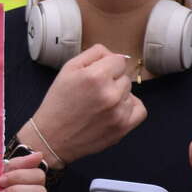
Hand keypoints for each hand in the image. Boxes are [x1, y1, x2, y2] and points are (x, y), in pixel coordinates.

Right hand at [27, 45, 145, 165]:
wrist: (52, 138)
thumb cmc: (58, 104)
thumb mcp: (67, 70)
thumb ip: (92, 54)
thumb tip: (113, 54)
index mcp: (95, 76)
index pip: (118, 60)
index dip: (106, 66)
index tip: (95, 75)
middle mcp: (110, 93)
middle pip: (125, 76)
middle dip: (111, 80)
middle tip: (93, 92)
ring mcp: (119, 112)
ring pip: (130, 92)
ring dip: (118, 95)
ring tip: (99, 104)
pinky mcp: (123, 127)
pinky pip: (140, 109)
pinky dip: (130, 107)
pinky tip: (115, 110)